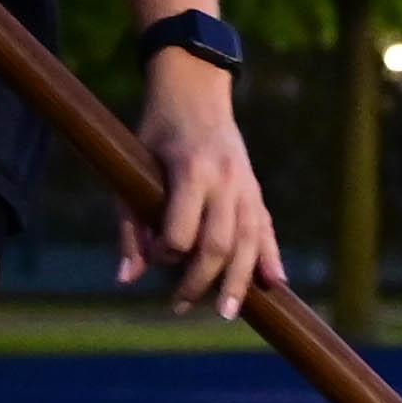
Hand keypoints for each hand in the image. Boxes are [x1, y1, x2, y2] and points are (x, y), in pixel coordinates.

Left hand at [117, 61, 283, 320]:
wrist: (195, 89)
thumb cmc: (154, 131)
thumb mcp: (132, 167)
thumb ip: (131, 224)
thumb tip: (127, 278)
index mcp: (191, 170)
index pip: (181, 231)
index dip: (165, 253)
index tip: (152, 260)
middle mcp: (225, 179)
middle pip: (219, 243)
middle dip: (201, 281)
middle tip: (180, 307)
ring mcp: (245, 184)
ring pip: (248, 241)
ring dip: (238, 281)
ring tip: (227, 313)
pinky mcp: (255, 188)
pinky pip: (266, 227)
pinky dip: (270, 256)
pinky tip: (274, 284)